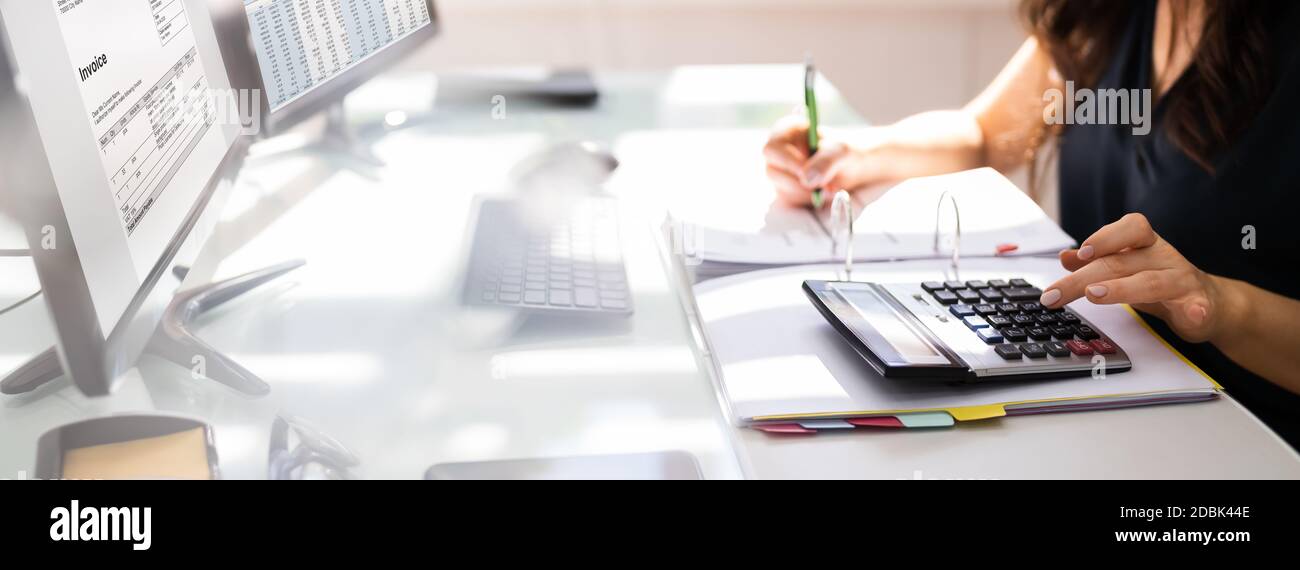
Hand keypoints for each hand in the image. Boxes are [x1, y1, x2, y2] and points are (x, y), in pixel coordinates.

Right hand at [762, 115, 878, 207]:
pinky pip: (790, 199)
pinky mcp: (785, 188)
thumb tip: (806, 178)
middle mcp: (779, 151)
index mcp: (787, 131)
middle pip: (772, 171)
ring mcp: (780, 171)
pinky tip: (822, 191)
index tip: (807, 175)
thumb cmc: (845, 151)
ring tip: (830, 187)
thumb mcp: (841, 152)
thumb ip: (826, 162)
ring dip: (807, 193)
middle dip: (799, 183)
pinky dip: (808, 199)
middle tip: (824, 187)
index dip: (788, 164)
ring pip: (781, 188)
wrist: (853, 166)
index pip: (772, 149)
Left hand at [1039, 213, 1232, 342]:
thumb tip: (1064, 257)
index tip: (1081, 253)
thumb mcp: (1126, 268)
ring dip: (1122, 288)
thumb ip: (1096, 262)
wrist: (1209, 302)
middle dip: (1083, 278)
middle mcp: (1163, 257)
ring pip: (1152, 282)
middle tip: (1056, 293)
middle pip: (1121, 263)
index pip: (1130, 227)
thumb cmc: (1159, 280)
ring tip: (1095, 295)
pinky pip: (1197, 306)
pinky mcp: (1198, 305)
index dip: (1105, 237)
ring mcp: (1181, 279)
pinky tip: (1191, 314)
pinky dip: (1195, 310)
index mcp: (1145, 244)